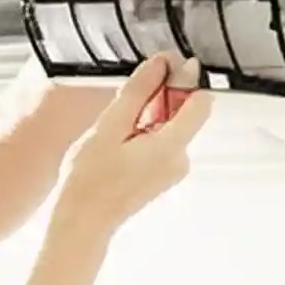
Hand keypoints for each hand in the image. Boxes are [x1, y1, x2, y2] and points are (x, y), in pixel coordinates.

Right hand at [50, 54, 212, 234]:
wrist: (83, 221)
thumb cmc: (89, 180)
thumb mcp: (109, 127)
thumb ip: (139, 92)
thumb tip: (162, 63)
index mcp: (171, 147)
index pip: (201, 99)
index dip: (184, 78)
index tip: (160, 68)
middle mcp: (180, 159)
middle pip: (186, 111)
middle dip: (161, 97)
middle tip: (125, 103)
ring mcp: (173, 169)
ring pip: (172, 125)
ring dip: (149, 115)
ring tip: (116, 129)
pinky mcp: (163, 175)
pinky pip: (163, 142)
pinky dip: (146, 133)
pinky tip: (120, 142)